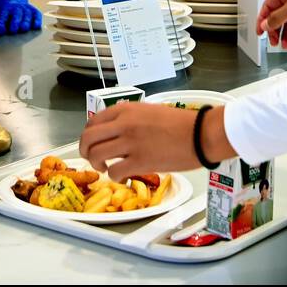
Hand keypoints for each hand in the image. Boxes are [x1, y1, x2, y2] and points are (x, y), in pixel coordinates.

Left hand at [0, 0, 41, 36]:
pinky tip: (36, 26)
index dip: (3, 22)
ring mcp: (26, 8)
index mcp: (6, 6)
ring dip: (26, 22)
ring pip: (27, 15)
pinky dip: (37, 20)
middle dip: (15, 22)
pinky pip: (37, 15)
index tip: (2, 29)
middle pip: (17, 14)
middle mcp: (17, 6)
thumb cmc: (3, 9)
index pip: (4, 14)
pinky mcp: (34, 10)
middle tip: (13, 30)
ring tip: (23, 29)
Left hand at [80, 103, 232, 180]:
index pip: (93, 122)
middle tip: (92, 158)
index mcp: (126, 110)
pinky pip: (114, 172)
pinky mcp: (140, 162)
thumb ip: (129, 118)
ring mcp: (131, 143)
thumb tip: (116, 132)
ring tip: (107, 168)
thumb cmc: (181, 123)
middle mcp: (124, 124)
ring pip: (96, 154)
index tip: (93, 143)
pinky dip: (115, 177)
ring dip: (98, 164)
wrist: (201, 134)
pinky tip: (123, 177)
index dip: (89, 136)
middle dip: (85, 151)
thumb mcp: (149, 111)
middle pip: (89, 138)